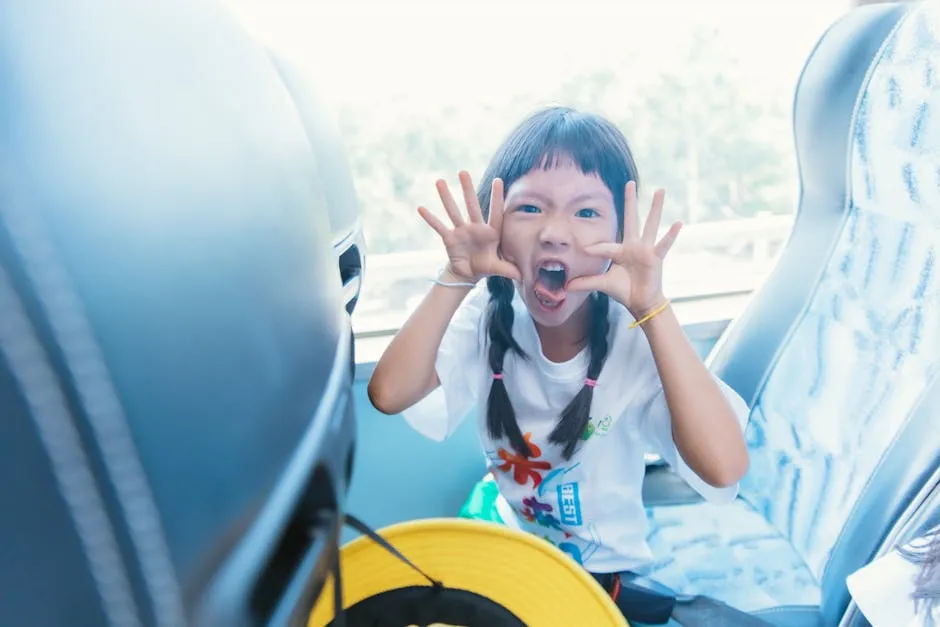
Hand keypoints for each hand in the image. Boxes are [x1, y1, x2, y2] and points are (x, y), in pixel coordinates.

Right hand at [418, 171, 520, 283]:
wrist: (468, 274)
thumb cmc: (485, 266)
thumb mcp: (498, 268)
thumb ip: (509, 270)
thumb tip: (523, 277)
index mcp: (491, 232)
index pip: (495, 213)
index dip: (497, 198)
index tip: (498, 180)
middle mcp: (475, 227)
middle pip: (471, 205)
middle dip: (467, 189)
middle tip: (463, 172)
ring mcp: (461, 231)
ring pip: (453, 211)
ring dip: (446, 197)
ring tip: (439, 181)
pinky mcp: (449, 238)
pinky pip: (439, 227)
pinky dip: (430, 218)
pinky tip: (421, 208)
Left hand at [566, 181, 680, 316]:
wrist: (640, 302)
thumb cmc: (623, 290)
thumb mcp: (602, 284)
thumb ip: (585, 282)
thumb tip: (565, 286)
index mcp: (619, 251)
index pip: (604, 246)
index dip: (595, 248)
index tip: (584, 249)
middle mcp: (633, 246)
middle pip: (631, 219)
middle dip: (629, 201)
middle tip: (629, 182)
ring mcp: (646, 250)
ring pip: (650, 224)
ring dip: (655, 207)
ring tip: (660, 190)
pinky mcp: (656, 258)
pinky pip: (664, 244)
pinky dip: (671, 234)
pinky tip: (678, 222)